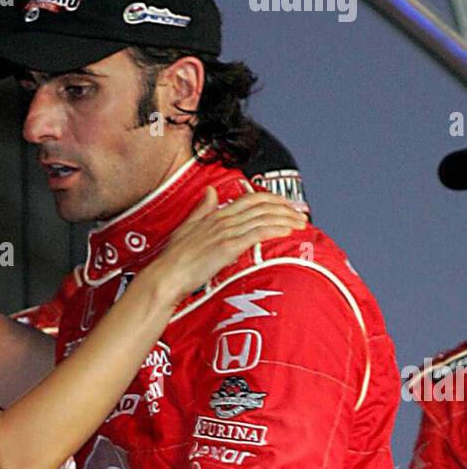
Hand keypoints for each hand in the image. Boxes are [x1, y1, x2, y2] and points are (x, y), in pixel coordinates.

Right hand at [141, 186, 308, 304]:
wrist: (166, 277)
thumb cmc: (173, 259)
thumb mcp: (186, 228)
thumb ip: (201, 209)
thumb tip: (211, 191)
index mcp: (215, 214)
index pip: (250, 198)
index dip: (273, 199)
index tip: (287, 205)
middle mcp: (223, 219)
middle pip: (262, 205)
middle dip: (286, 208)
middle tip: (302, 214)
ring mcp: (226, 232)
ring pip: (263, 217)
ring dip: (286, 219)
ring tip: (301, 224)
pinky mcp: (227, 247)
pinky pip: (257, 233)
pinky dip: (275, 230)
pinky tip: (287, 231)